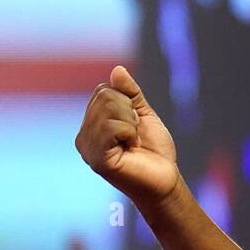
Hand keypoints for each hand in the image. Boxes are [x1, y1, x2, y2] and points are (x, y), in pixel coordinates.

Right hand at [74, 65, 179, 209]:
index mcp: (92, 124)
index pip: (103, 91)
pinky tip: (130, 148)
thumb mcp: (144, 114)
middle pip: (105, 97)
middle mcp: (84, 135)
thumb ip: (130, 93)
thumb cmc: (155, 150)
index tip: (135, 124)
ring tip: (133, 142)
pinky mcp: (97, 159)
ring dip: (131, 124)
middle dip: (130, 112)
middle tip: (135, 135)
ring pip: (108, 110)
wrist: (165, 179)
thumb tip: (117, 70)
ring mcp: (87, 148)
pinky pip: (111, 128)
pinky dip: (128, 133)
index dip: (127, 102)